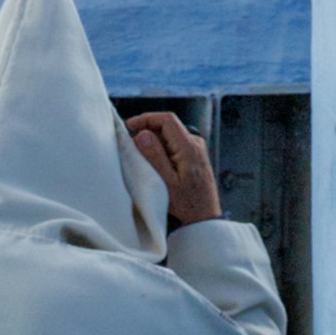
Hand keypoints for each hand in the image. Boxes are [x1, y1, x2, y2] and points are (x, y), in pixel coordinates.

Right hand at [125, 106, 218, 227]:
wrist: (205, 215)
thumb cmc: (186, 203)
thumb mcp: (166, 182)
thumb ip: (154, 156)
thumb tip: (143, 134)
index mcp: (189, 147)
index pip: (167, 120)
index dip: (146, 118)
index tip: (130, 126)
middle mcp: (195, 143)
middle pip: (167, 126)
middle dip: (148, 132)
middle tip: (135, 149)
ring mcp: (196, 148)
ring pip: (170, 135)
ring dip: (154, 142)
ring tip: (145, 161)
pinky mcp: (194, 155)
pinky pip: (174, 144)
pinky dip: (162, 149)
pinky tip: (156, 165)